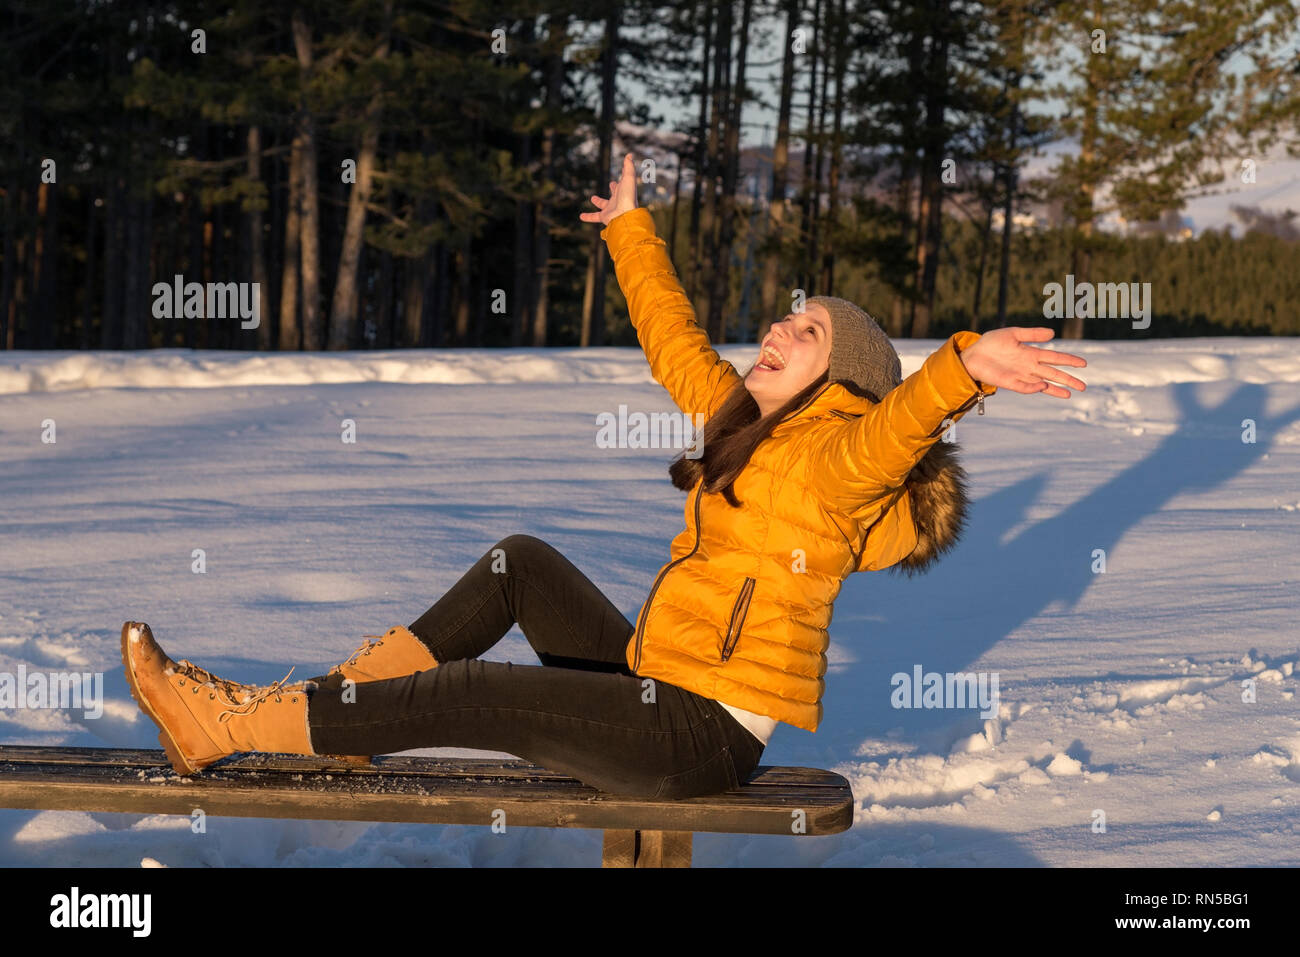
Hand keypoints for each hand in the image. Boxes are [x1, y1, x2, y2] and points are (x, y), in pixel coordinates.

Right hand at [579, 152, 637, 226]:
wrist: (624, 215)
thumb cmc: (628, 196)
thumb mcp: (628, 178)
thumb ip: (628, 167)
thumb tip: (629, 155)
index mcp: (624, 190)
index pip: (623, 182)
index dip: (623, 176)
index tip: (623, 170)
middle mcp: (618, 200)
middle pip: (615, 193)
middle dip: (614, 188)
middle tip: (612, 184)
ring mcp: (611, 209)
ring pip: (603, 205)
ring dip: (598, 201)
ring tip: (592, 198)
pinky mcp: (605, 216)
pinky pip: (594, 217)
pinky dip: (588, 217)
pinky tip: (581, 216)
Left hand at [959, 327, 1086, 398]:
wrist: (972, 355)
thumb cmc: (991, 343)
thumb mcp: (1012, 333)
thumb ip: (1031, 334)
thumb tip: (1052, 333)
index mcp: (1031, 353)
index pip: (1054, 357)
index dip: (1069, 360)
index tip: (1083, 364)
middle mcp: (1029, 366)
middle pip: (1053, 373)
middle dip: (1067, 379)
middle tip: (1083, 386)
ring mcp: (1020, 376)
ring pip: (1042, 383)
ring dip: (1055, 389)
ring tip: (1069, 394)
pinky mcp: (1009, 383)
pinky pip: (1024, 387)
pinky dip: (1033, 388)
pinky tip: (1043, 386)